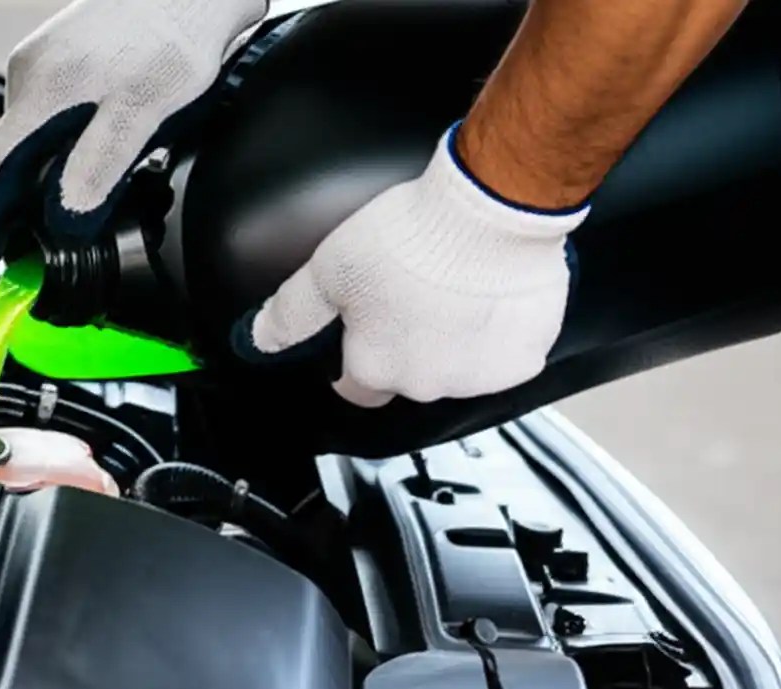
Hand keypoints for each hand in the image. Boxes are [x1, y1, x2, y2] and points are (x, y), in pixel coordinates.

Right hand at [0, 0, 267, 264]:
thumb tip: (64, 217)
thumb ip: (99, 166)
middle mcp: (30, 73)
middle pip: (10, 153)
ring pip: (33, 131)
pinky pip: (50, 109)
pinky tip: (96, 147)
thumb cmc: (174, 39)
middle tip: (40, 237)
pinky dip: (62, 139)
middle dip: (19, 200)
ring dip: (47, 167)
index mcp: (41, 92)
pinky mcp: (63, 52)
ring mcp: (44, 59)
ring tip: (82, 194)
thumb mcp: (142, 114)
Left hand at [232, 123, 589, 407]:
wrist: (489, 212)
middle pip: (408, 377)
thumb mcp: (328, 269)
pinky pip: (504, 359)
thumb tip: (259, 341)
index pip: (355, 385)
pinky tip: (490, 300)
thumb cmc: (412, 236)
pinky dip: (498, 337)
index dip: (358, 352)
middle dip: (408, 345)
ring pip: (456, 371)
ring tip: (454, 293)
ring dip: (452, 343)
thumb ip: (292, 312)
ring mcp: (476, 378)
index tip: (368, 322)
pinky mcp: (521, 361)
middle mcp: (424, 385)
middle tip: (415, 295)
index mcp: (375, 368)